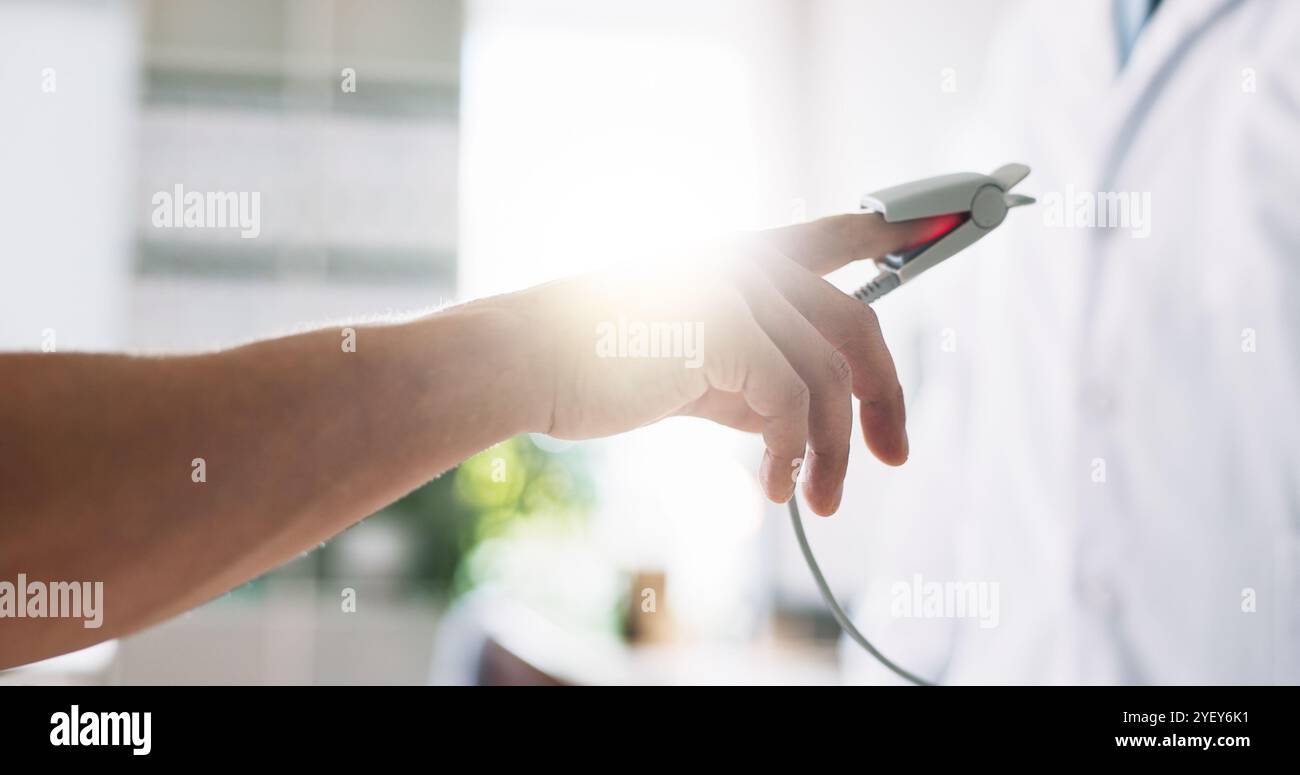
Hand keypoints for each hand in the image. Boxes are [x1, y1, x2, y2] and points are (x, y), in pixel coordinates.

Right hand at [497, 213, 944, 515]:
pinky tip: (773, 489)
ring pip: (831, 378)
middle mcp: (749, 264)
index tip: (942, 218)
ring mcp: (738, 289)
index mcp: (741, 260)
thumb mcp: (692, 366)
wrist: (528, 361)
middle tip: (894, 456)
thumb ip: (750, 378)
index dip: (895, 227)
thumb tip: (799, 422)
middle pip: (859, 326)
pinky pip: (791, 405)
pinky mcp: (724, 329)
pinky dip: (794, 457)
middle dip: (887, 398)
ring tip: (824, 501)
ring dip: (835, 452)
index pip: (834, 233)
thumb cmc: (601, 364)